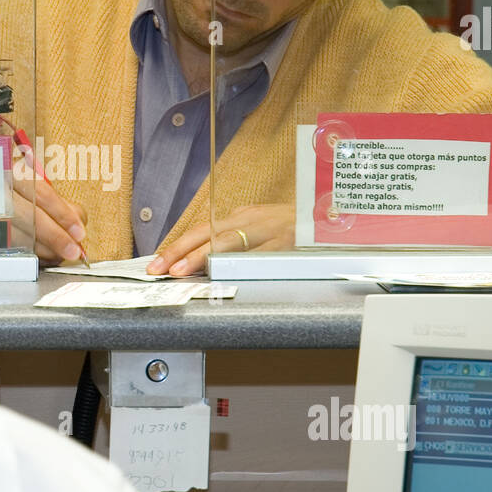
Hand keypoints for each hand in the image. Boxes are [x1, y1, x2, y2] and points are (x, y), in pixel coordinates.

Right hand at [10, 150, 89, 263]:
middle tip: (73, 250)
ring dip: (44, 250)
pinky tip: (42, 256)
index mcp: (11, 173)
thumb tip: (77, 221)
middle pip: (29, 218)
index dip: (63, 215)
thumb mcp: (31, 183)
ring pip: (17, 236)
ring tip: (60, 255)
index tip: (79, 231)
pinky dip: (29, 254)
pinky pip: (7, 247)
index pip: (40, 194)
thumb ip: (56, 201)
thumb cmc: (9, 187)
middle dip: (56, 237)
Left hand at [148, 203, 294, 275]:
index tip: (157, 262)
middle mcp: (253, 220)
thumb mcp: (260, 228)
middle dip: (181, 252)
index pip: (202, 230)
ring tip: (182, 271)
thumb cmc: (294, 228)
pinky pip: (259, 257)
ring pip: (230, 243)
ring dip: (202, 258)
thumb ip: (234, 240)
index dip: (178, 246)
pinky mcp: (288, 245)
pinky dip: (239, 265)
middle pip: (209, 234)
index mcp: (243, 216)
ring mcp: (270, 231)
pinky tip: (224, 275)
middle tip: (161, 268)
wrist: (334, 216)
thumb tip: (198, 261)